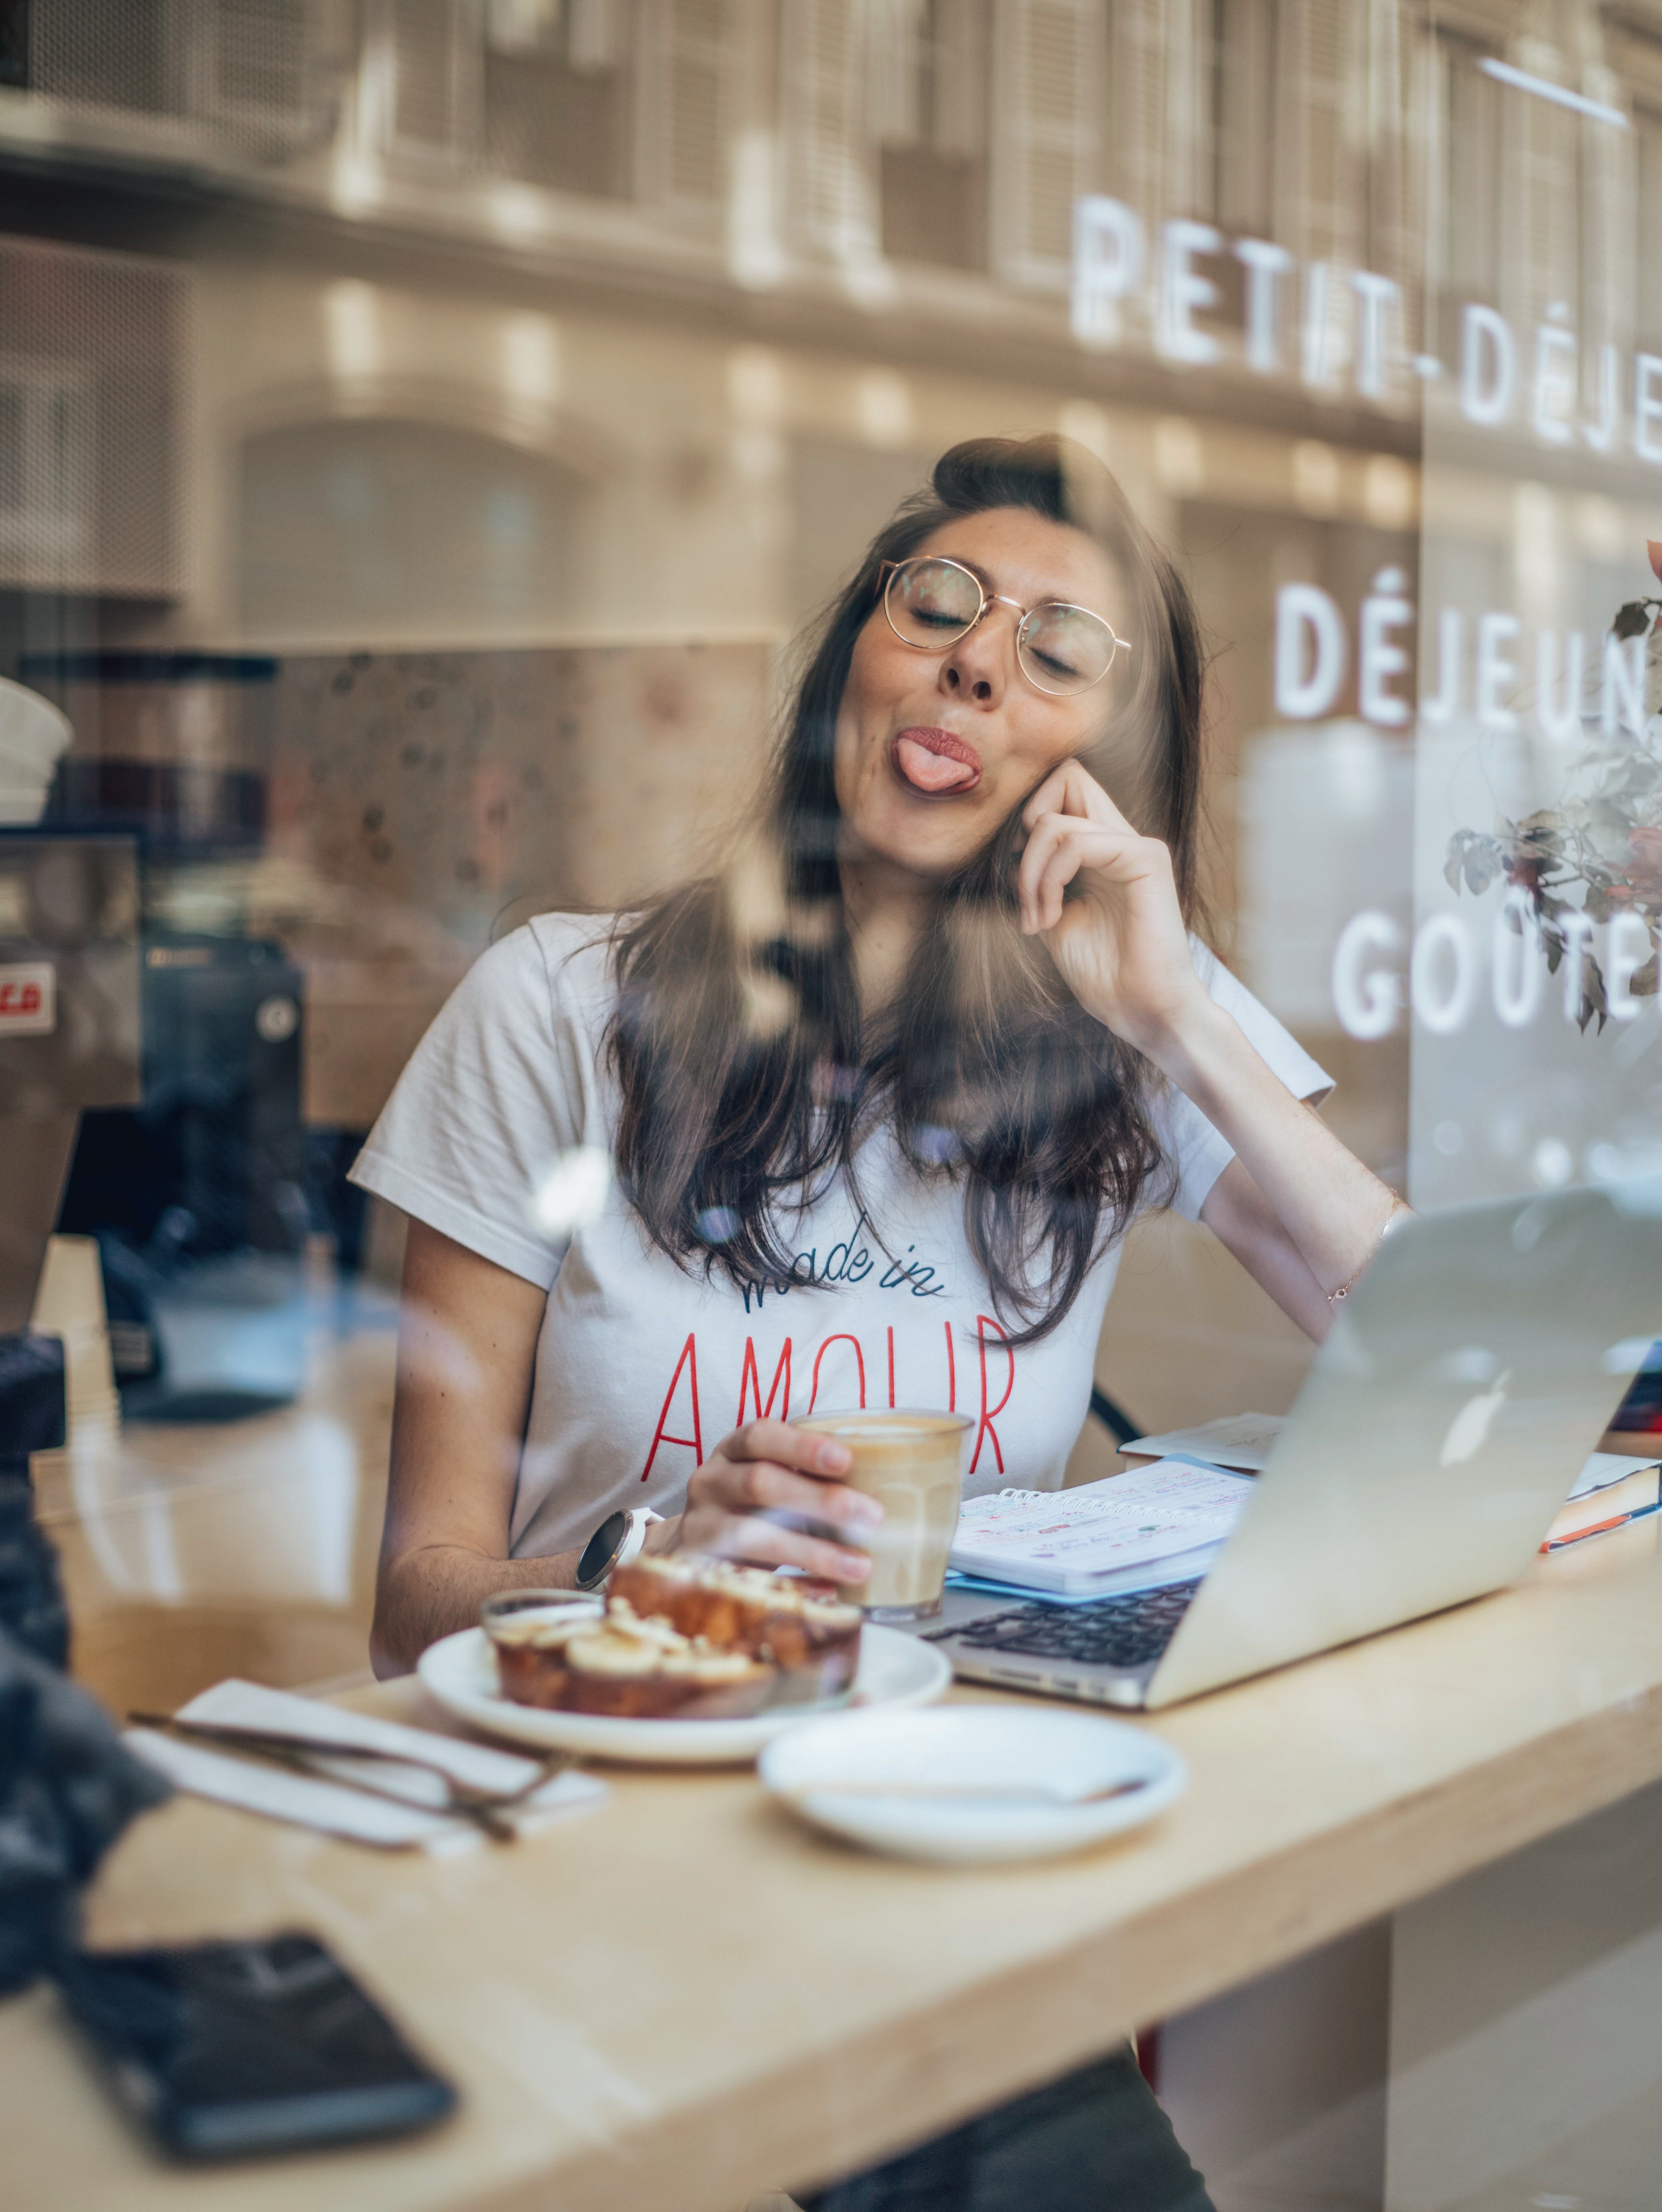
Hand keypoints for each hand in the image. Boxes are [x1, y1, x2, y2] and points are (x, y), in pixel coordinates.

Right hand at [667, 1420, 880, 1583]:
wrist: (688, 1545)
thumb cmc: (748, 1505)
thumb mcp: (768, 1477)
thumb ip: (807, 1475)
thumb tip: (886, 1486)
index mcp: (732, 1451)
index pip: (760, 1436)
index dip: (802, 1447)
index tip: (846, 1460)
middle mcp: (711, 1482)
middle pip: (761, 1483)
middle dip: (820, 1500)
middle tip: (872, 1517)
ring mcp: (702, 1526)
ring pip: (754, 1535)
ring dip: (812, 1551)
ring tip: (860, 1566)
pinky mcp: (702, 1568)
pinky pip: (749, 1579)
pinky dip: (793, 1585)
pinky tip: (830, 1591)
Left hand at [1018, 760, 1205, 1057]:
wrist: (1144, 1012)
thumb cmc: (1106, 977)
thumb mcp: (1056, 921)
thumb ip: (1039, 882)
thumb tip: (1012, 855)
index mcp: (1103, 851)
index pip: (1062, 792)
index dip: (1027, 824)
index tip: (1021, 886)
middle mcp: (1121, 839)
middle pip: (1067, 775)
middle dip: (1026, 823)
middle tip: (1025, 884)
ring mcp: (1136, 846)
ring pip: (1057, 817)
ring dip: (1029, 872)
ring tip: (1037, 918)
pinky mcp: (1146, 858)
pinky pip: (1077, 841)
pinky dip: (1048, 879)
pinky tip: (1051, 918)